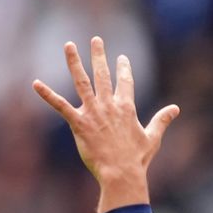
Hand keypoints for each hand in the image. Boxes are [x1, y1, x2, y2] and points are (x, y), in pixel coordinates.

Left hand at [32, 36, 180, 212]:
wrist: (122, 173)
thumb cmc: (137, 159)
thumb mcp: (153, 138)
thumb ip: (162, 120)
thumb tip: (175, 109)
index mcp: (127, 108)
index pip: (126, 82)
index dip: (124, 68)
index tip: (121, 57)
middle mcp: (109, 105)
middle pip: (103, 74)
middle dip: (99, 55)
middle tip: (96, 40)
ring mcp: (93, 112)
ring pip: (82, 81)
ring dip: (74, 62)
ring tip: (69, 45)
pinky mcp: (79, 123)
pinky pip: (60, 105)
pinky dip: (47, 94)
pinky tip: (36, 83)